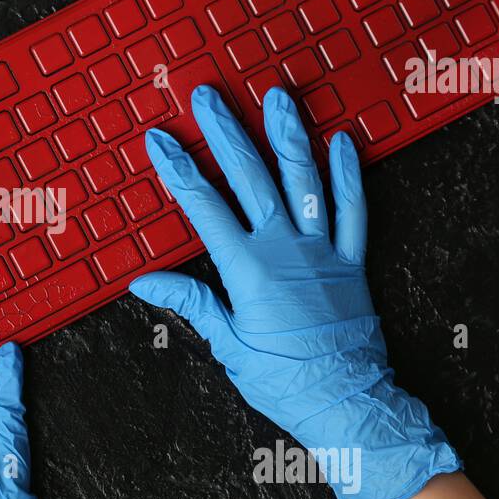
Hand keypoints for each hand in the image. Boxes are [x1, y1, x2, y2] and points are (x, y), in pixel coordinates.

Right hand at [130, 85, 460, 498]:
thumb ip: (192, 303)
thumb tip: (145, 283)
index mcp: (248, 271)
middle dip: (226, 133)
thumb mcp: (228, 347)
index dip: (180, 170)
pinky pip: (353, 211)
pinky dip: (348, 175)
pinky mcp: (352, 262)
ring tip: (276, 96)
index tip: (161, 139)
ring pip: (304, 181)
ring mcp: (323, 252)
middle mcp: (286, 250)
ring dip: (288, 135)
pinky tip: (342, 141)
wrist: (346, 402)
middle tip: (208, 96)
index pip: (204, 207)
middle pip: (251, 179)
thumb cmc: (283, 381)